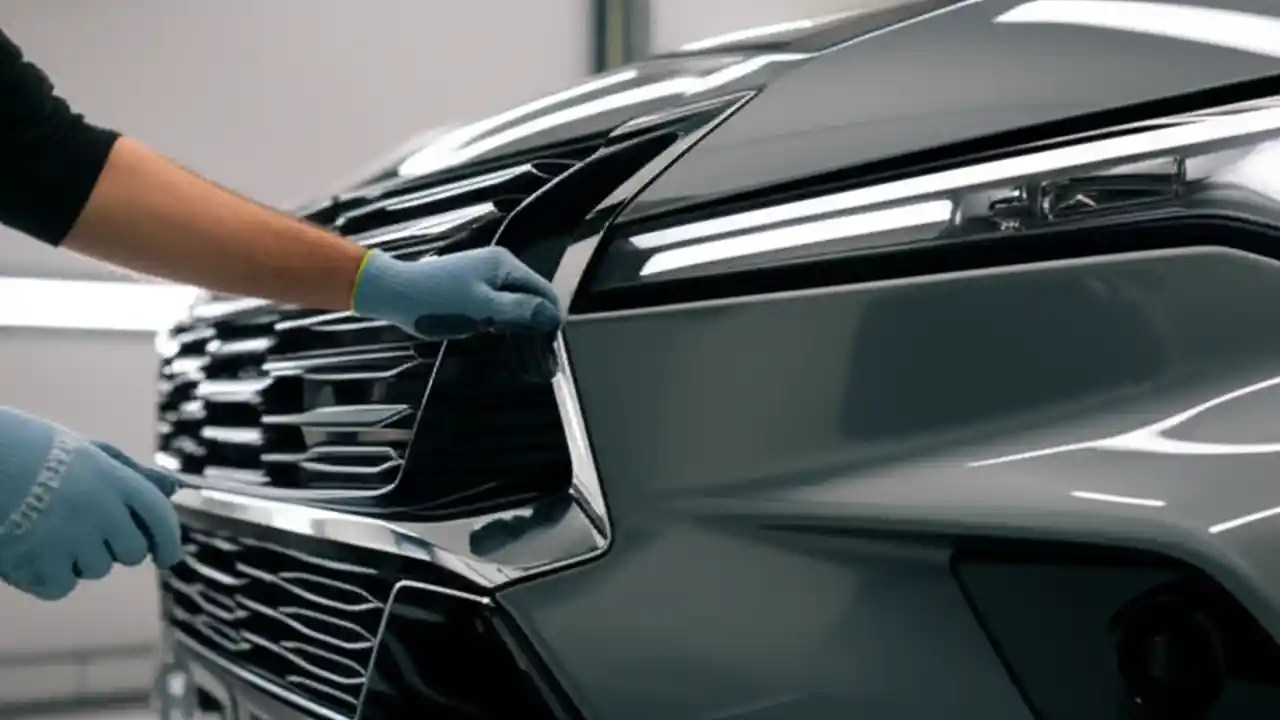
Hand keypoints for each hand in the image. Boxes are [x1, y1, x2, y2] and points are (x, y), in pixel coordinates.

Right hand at [0, 408, 183, 600]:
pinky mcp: (38, 562)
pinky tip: (32, 552)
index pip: (160, 517)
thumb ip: (132, 473)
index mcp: (115, 478)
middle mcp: (101, 509)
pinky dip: (49, 576)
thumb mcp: (88, 453)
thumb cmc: (34, 453)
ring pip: (96, 569)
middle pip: (132, 552)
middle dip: (118, 548)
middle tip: (87, 530)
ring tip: (48, 529)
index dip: (169, 541)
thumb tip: (174, 488)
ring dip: (79, 558)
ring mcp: (71, 537)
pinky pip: (61, 586)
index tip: (167, 558)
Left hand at [351, 247, 563, 339]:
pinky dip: (501, 319)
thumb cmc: (435, 301)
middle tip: (533, 353)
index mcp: (504, 264)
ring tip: (517, 347)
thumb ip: (520, 310)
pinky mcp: (471, 286)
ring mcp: (483, 274)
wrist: (393, 293)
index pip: (543, 290)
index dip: (550, 317)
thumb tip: (553, 315)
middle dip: (535, 321)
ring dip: (517, 323)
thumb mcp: (482, 308)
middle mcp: (498, 264)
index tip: (549, 346)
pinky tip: (495, 333)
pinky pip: (498, 302)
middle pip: (531, 295)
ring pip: (514, 301)